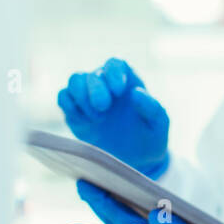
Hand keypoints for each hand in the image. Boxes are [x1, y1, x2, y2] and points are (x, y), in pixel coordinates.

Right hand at [58, 59, 169, 178]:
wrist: (133, 160)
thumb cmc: (149, 138)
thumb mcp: (159, 127)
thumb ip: (153, 109)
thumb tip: (136, 92)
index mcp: (128, 81)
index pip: (115, 64)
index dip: (114, 73)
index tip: (118, 91)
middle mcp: (106, 84)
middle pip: (92, 74)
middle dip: (96, 89)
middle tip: (103, 108)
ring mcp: (88, 96)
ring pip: (75, 80)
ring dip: (81, 96)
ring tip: (96, 118)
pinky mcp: (75, 111)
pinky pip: (64, 97)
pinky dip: (70, 106)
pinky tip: (84, 122)